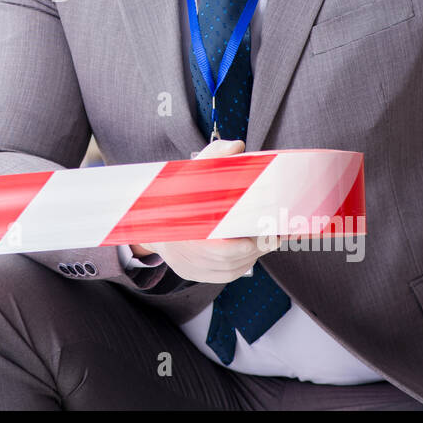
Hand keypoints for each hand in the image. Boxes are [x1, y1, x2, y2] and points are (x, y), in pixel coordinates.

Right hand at [131, 139, 278, 283]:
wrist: (147, 217)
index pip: (219, 248)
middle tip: (274, 234)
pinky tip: (251, 251)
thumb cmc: (174, 192)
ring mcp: (186, 266)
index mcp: (181, 229)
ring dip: (251, 257)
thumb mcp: (191, 170)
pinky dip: (241, 265)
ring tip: (266, 241)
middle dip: (256, 248)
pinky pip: (222, 276)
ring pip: (229, 270)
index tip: (265, 234)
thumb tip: (237, 146)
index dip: (244, 245)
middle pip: (230, 260)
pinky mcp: (190, 273)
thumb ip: (214, 156)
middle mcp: (181, 254)